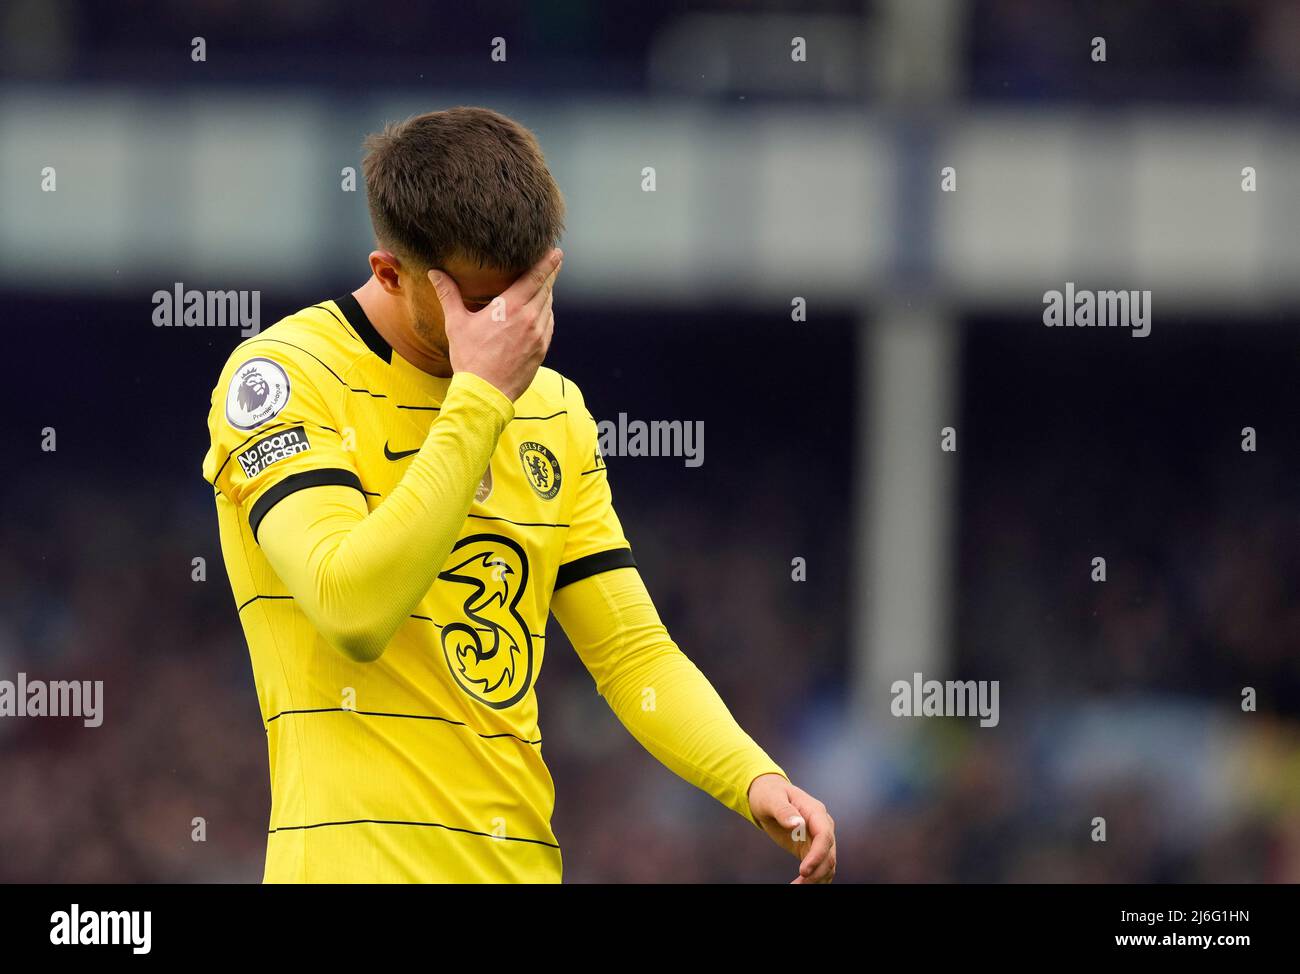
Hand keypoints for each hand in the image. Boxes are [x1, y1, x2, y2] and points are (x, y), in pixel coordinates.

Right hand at [431, 247, 561, 400]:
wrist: (485, 393)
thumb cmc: (470, 358)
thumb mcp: (457, 324)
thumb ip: (449, 294)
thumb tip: (435, 273)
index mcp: (512, 307)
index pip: (536, 277)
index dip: (547, 262)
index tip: (555, 251)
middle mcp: (530, 318)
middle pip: (546, 289)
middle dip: (550, 273)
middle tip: (555, 260)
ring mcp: (539, 335)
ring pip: (548, 306)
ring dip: (546, 294)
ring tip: (544, 285)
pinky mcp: (542, 350)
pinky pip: (548, 325)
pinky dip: (546, 314)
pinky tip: (540, 311)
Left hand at [748, 773, 836, 882]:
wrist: (768, 796)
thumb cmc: (769, 794)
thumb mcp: (771, 799)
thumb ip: (783, 810)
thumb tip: (797, 824)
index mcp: (815, 812)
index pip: (824, 836)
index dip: (818, 855)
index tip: (803, 871)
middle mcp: (823, 826)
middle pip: (829, 854)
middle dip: (817, 872)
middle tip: (798, 885)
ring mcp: (819, 838)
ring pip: (827, 864)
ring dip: (816, 878)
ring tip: (797, 886)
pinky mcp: (812, 848)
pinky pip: (819, 866)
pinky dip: (814, 878)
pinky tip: (802, 885)